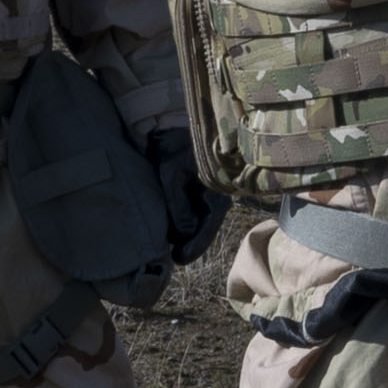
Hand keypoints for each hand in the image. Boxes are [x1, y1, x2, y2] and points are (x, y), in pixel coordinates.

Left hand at [144, 129, 226, 263]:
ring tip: (173, 249)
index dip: (195, 245)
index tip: (180, 258)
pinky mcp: (202, 194)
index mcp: (215, 190)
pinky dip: (188, 226)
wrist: (170, 129)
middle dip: (192, 244)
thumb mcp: (172, 175)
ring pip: (203, 223)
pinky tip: (177, 234)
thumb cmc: (172, 149)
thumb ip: (178, 204)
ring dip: (190, 236)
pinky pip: (198, 215)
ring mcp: (212, 195)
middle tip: (175, 258)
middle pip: (207, 228)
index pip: (209, 225)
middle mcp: (218, 195)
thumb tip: (184, 233)